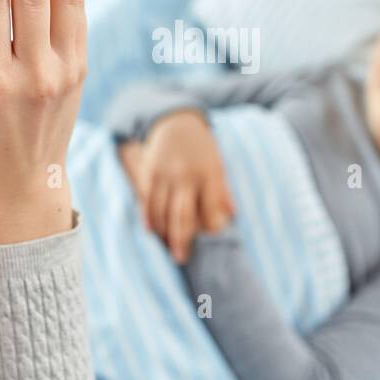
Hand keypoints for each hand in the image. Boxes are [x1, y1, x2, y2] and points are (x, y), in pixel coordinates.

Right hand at [117, 111, 234, 263]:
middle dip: (182, 240)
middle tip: (181, 259)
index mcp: (209, 174)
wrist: (176, 121)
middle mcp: (186, 175)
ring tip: (168, 247)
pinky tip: (152, 230)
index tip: (209, 238)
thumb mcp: (218, 164)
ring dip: (163, 232)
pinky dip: (148, 218)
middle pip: (182, 215)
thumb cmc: (202, 148)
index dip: (210, 228)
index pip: (210, 210)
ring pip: (161, 211)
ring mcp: (165, 174)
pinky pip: (147, 201)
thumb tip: (232, 215)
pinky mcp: (149, 172)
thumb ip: (223, 190)